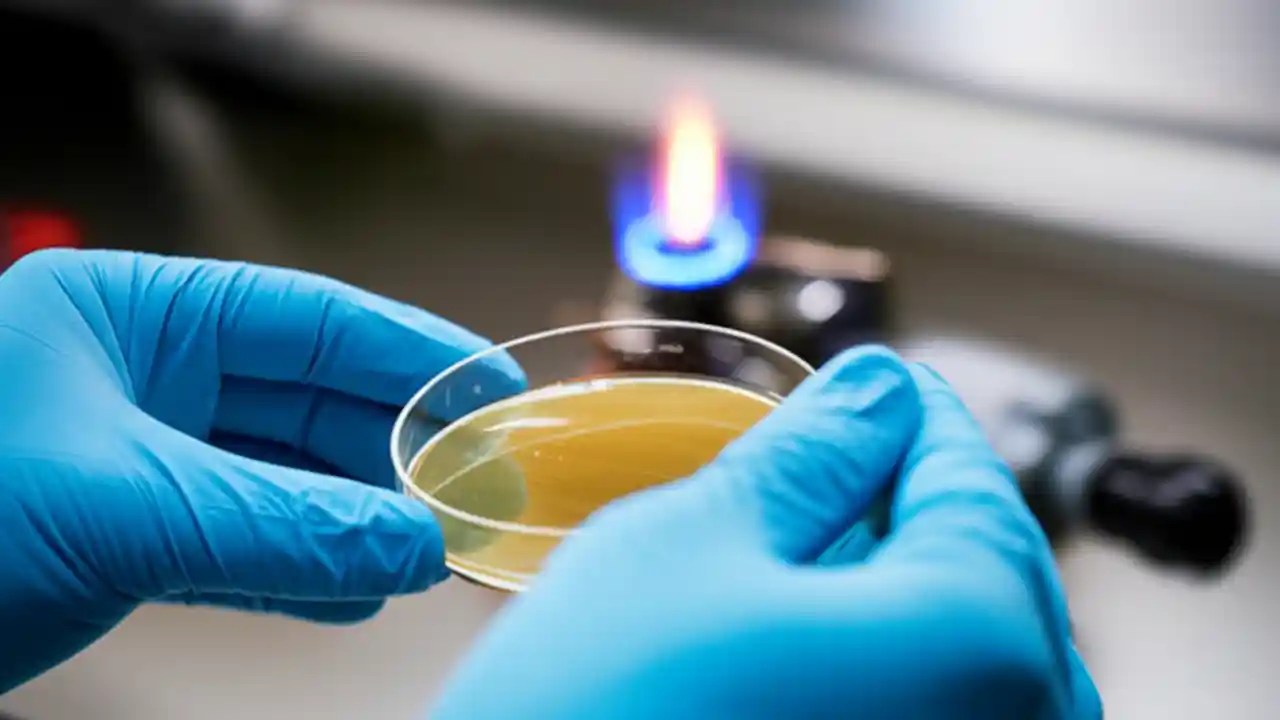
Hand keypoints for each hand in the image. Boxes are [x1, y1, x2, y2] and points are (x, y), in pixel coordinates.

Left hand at [0, 249, 517, 691]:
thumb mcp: (116, 504)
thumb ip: (276, 527)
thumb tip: (409, 541)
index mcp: (129, 317)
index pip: (304, 321)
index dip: (407, 351)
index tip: (485, 387)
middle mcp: (139, 380)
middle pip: (304, 402)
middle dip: (392, 447)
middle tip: (475, 483)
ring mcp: (136, 460)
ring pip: (281, 479)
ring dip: (357, 516)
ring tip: (433, 542)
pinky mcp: (127, 535)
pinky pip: (243, 543)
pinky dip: (305, 568)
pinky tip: (357, 587)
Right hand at [432, 347, 1101, 718]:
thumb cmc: (597, 718)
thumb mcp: (695, 545)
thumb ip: (812, 454)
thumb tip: (877, 391)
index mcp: (980, 637)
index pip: (973, 476)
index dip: (911, 411)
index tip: (876, 381)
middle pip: (984, 567)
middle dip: (904, 500)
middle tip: (829, 454)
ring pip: (967, 649)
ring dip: (895, 582)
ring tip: (807, 545)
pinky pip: (938, 712)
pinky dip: (887, 661)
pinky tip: (808, 639)